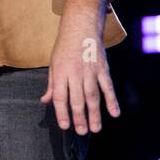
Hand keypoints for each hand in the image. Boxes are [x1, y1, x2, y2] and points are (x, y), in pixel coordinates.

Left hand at [41, 18, 120, 134]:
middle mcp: (75, 73)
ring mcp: (90, 71)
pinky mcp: (103, 68)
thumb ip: (52, 84)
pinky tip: (114, 113)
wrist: (81, 27)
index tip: (64, 126)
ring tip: (95, 129)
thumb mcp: (53, 64)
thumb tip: (45, 101)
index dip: (61, 112)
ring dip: (94, 114)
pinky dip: (112, 100)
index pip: (60, 97)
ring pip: (92, 96)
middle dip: (79, 118)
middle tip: (82, 132)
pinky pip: (108, 87)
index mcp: (60, 72)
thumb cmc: (65, 47)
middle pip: (77, 99)